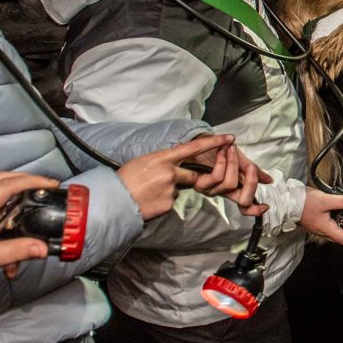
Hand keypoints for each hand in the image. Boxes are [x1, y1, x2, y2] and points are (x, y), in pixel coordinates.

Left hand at [0, 172, 59, 303]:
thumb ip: (13, 252)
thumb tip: (43, 248)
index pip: (4, 186)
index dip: (31, 182)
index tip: (52, 185)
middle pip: (1, 182)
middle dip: (26, 184)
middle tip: (48, 192)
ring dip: (17, 214)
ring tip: (30, 235)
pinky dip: (7, 231)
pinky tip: (10, 258)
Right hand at [117, 134, 235, 220]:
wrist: (112, 201)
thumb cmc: (125, 179)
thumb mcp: (143, 161)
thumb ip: (163, 161)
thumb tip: (174, 163)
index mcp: (162, 158)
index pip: (194, 147)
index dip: (214, 142)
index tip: (230, 138)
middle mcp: (170, 172)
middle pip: (193, 175)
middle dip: (186, 178)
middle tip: (162, 180)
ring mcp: (171, 189)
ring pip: (180, 189)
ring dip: (169, 190)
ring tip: (149, 191)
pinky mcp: (169, 205)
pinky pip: (172, 201)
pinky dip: (163, 201)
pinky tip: (149, 200)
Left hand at [184, 140, 270, 217]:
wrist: (199, 140)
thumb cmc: (218, 151)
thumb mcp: (240, 159)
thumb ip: (253, 170)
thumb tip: (269, 180)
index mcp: (235, 189)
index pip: (245, 206)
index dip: (255, 210)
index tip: (266, 205)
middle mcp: (223, 193)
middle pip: (243, 200)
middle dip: (251, 182)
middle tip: (252, 167)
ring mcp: (211, 190)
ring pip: (230, 184)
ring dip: (233, 163)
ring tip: (230, 149)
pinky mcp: (200, 184)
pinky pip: (217, 177)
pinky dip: (222, 161)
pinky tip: (221, 150)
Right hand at [301, 188, 342, 246]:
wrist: (286, 202)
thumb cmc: (304, 203)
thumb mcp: (325, 200)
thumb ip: (342, 201)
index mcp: (326, 229)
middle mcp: (322, 232)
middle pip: (341, 237)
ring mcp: (318, 228)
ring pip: (336, 232)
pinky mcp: (315, 223)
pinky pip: (330, 227)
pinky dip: (339, 223)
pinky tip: (342, 215)